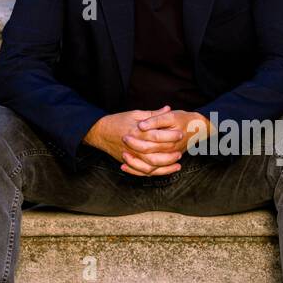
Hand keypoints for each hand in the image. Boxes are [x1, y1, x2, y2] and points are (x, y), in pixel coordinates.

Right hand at [83, 106, 210, 175]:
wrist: (100, 132)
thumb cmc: (118, 121)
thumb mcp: (136, 114)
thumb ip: (153, 114)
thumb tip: (168, 109)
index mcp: (137, 132)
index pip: (157, 136)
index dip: (170, 136)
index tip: (181, 134)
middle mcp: (135, 146)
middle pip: (155, 153)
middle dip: (170, 153)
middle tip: (181, 151)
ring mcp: (132, 156)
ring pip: (151, 166)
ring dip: (166, 166)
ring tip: (177, 163)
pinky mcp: (129, 162)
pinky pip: (144, 172)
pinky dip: (156, 173)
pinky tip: (166, 171)